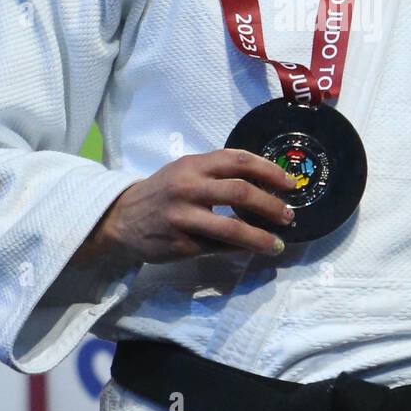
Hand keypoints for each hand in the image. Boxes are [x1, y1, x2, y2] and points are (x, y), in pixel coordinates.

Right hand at [80, 148, 298, 264]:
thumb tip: (265, 182)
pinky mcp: (180, 244)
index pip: (239, 160)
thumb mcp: (185, 171)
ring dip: (260, 237)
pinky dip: (239, 249)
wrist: (121, 219)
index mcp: (193, 165)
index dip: (269, 171)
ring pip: (231, 228)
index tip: (290, 184)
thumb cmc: (162, 192)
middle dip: (271, 205)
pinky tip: (251, 250)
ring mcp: (182, 217)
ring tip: (277, 243)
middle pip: (240, 193)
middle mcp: (188, 187)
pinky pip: (218, 247)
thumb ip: (217, 172)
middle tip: (288, 216)